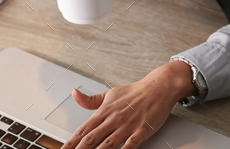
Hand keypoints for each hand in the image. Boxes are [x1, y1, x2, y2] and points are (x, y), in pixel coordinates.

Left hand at [62, 61, 195, 148]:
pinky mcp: (141, 131)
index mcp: (104, 111)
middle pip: (91, 139)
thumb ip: (91, 100)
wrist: (158, 87)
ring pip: (107, 144)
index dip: (71, 142)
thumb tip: (74, 94)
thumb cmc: (134, 92)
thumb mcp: (109, 93)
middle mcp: (113, 119)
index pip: (83, 130)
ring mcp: (127, 126)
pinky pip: (130, 145)